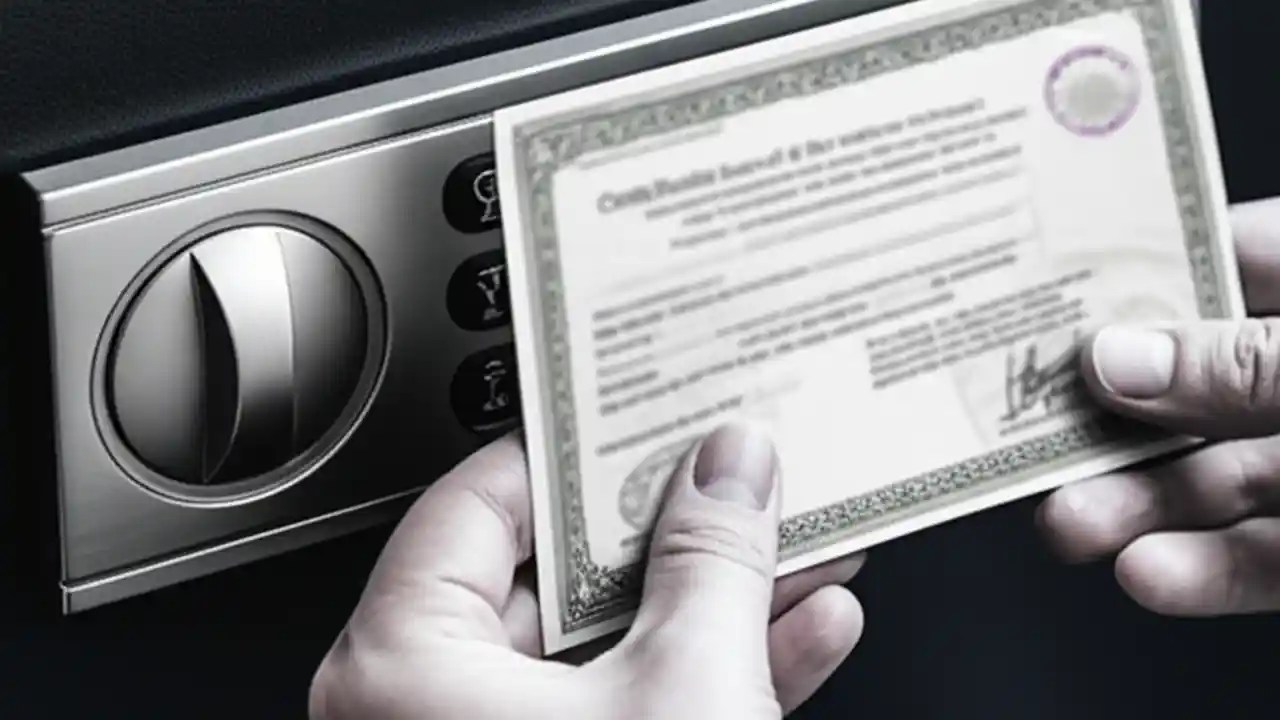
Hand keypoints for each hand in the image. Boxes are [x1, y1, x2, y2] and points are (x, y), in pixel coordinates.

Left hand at [309, 424, 866, 718]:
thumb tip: (730, 468)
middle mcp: (422, 713)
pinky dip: (706, 677)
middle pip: (549, 578)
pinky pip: (626, 717)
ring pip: (602, 652)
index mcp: (401, 667)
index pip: (480, 499)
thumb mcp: (683, 698)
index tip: (645, 412)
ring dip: (708, 602)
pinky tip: (799, 637)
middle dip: (669, 530)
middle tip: (734, 474)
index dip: (576, 450)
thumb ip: (709, 564)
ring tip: (794, 545)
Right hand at [1039, 196, 1279, 615]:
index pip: (1229, 253)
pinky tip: (1147, 573)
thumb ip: (1251, 367)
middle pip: (1197, 379)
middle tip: (1025, 427)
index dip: (1134, 268)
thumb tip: (1120, 359)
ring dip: (1138, 505)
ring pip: (1219, 478)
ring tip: (1069, 523)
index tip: (1037, 287)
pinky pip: (1267, 558)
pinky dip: (1206, 572)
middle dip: (1110, 414)